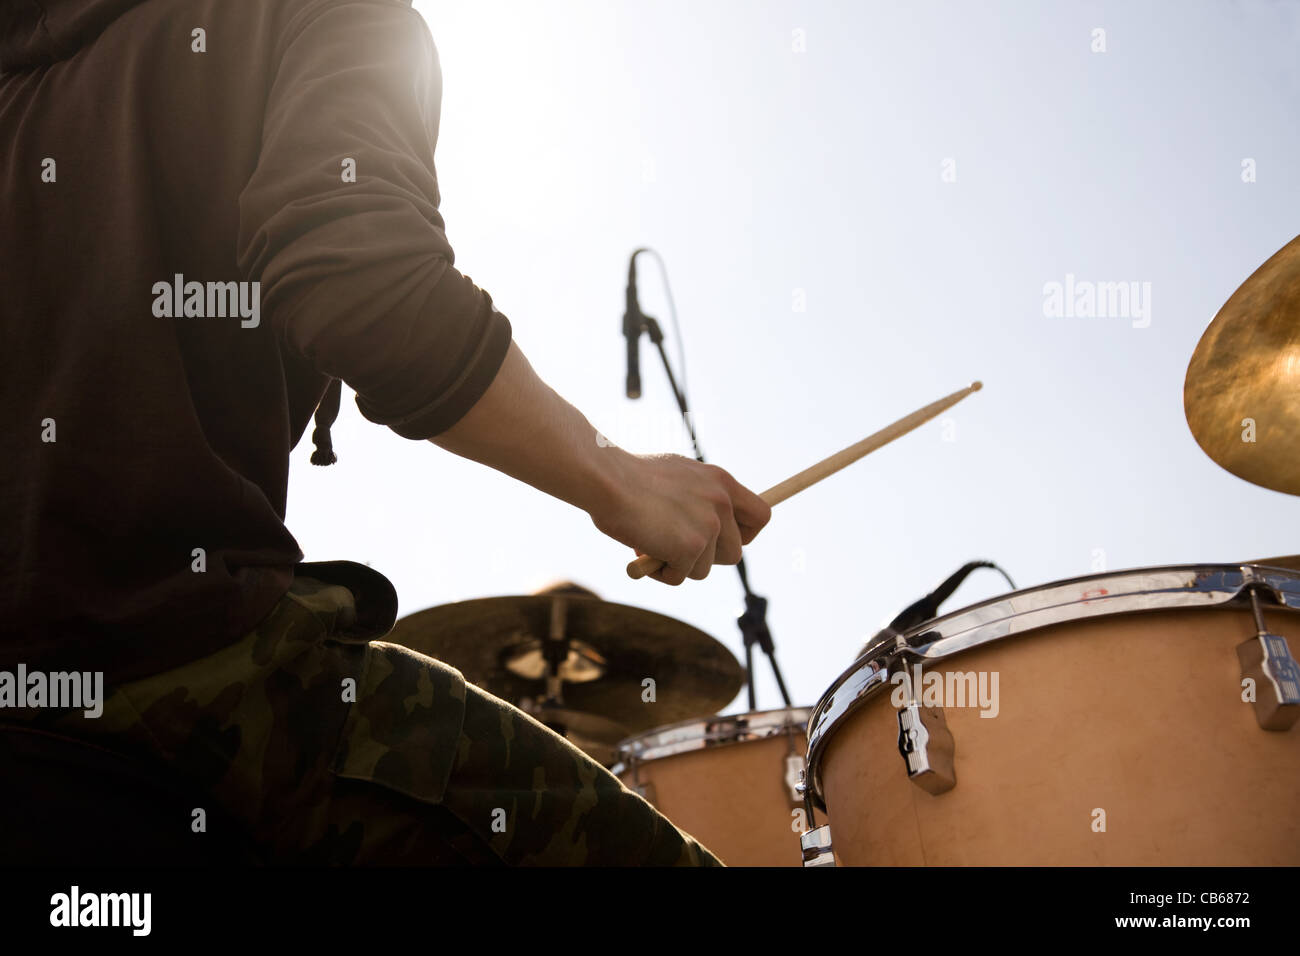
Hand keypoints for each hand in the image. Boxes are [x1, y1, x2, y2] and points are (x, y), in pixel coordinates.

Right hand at [590, 452, 771, 585]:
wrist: (606, 479)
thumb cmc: (629, 477)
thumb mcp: (677, 477)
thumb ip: (698, 499)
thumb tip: (705, 533)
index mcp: (721, 482)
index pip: (761, 515)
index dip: (746, 535)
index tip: (724, 540)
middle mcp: (722, 503)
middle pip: (734, 553)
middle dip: (706, 558)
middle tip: (676, 548)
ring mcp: (709, 526)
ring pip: (704, 569)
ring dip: (679, 565)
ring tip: (651, 544)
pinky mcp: (690, 548)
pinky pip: (679, 576)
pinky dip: (660, 572)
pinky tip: (643, 549)